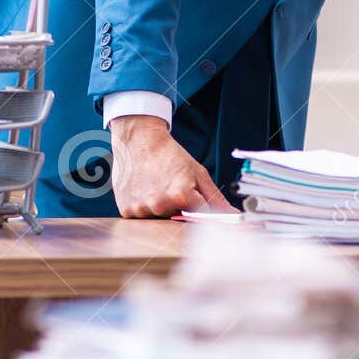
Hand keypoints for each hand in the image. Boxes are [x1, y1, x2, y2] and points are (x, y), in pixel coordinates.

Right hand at [108, 115, 234, 217]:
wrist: (139, 140)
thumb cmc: (169, 154)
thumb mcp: (197, 173)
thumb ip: (215, 197)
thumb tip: (232, 215)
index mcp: (181, 196)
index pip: (201, 217)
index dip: (200, 207)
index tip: (195, 198)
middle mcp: (161, 205)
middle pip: (178, 219)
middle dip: (179, 207)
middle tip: (171, 186)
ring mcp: (142, 209)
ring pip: (159, 218)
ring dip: (161, 207)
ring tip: (156, 186)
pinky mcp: (126, 210)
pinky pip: (141, 216)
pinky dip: (144, 206)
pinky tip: (144, 189)